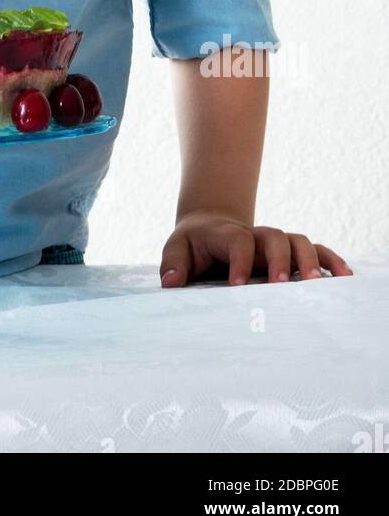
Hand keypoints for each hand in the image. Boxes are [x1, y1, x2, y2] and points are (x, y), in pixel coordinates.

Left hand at [159, 208, 352, 287]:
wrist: (209, 229)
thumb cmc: (193, 246)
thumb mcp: (177, 250)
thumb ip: (173, 264)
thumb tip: (171, 284)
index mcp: (226, 234)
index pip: (238, 240)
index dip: (239, 260)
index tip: (237, 286)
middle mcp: (255, 235)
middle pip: (274, 236)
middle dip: (279, 259)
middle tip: (280, 286)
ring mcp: (274, 243)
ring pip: (298, 241)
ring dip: (309, 260)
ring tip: (316, 285)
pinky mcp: (289, 253)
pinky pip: (315, 250)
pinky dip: (330, 260)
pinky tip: (343, 278)